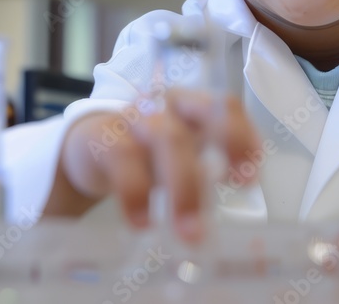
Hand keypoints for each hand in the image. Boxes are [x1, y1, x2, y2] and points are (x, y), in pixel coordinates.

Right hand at [52, 88, 260, 241]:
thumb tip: (237, 228)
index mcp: (194, 107)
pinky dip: (135, 192)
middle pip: (202, 119)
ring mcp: (137, 116)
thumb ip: (207, 177)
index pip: (225, 108)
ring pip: (166, 138)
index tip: (249, 180)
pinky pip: (123, 157)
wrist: (89, 146)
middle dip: (227, 164)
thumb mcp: (180, 161)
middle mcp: (169, 105)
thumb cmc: (148, 157)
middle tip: (227, 210)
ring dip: (184, 187)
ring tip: (189, 232)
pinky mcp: (104, 136)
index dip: (242, 138)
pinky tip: (142, 222)